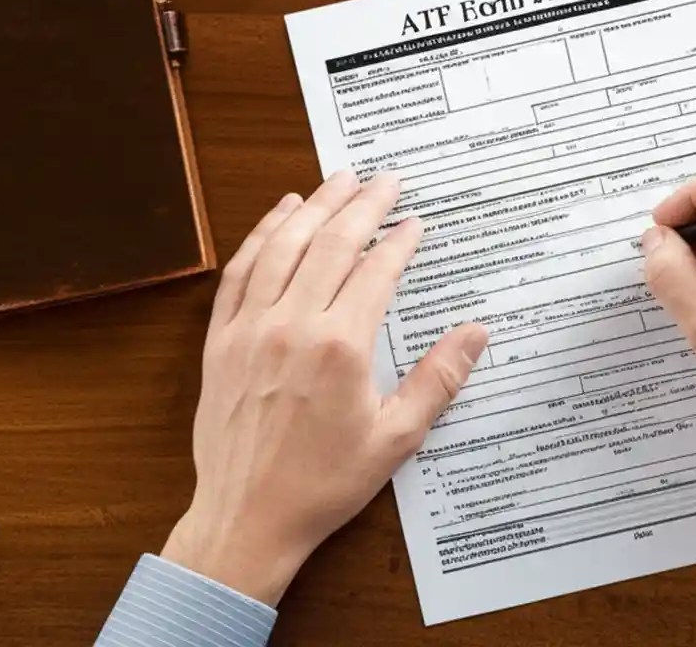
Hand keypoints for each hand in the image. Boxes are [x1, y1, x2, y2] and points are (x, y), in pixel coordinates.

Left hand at [161, 170, 487, 604]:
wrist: (247, 517)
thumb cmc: (324, 484)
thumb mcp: (396, 438)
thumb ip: (438, 380)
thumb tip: (475, 332)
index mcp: (340, 346)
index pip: (376, 270)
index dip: (400, 240)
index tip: (417, 222)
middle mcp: (292, 324)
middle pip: (331, 243)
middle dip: (363, 204)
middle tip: (385, 179)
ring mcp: (250, 328)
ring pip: (284, 246)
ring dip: (314, 206)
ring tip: (338, 180)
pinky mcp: (220, 340)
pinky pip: (240, 272)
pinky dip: (261, 236)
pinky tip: (279, 216)